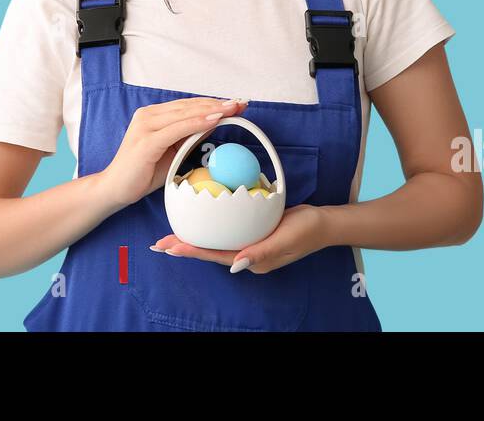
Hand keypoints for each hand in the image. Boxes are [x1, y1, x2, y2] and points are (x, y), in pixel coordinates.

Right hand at [98, 97, 248, 206]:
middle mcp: (148, 115)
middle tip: (241, 103)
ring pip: (185, 114)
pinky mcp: (146, 141)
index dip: (213, 103)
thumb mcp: (173, 151)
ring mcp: (146, 126)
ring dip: (211, 110)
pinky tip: (214, 120)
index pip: (189, 105)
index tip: (236, 104)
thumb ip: (189, 136)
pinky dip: (197, 123)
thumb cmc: (143, 172)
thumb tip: (213, 122)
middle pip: (189, 106)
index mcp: (154, 115)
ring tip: (233, 109)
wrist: (115, 189)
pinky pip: (177, 129)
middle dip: (217, 104)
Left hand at [150, 203, 329, 273]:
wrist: (324, 223)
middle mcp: (246, 255)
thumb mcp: (286, 238)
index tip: (169, 247)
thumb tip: (236, 264)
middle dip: (184, 247)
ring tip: (171, 235)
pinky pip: (226, 232)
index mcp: (251, 260)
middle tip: (159, 243)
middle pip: (209, 251)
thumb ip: (262, 252)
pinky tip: (199, 218)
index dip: (191, 251)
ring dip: (193, 238)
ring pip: (215, 242)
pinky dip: (209, 227)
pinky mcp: (252, 233)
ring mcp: (249, 244)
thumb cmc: (307, 230)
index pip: (215, 256)